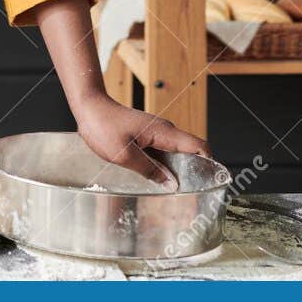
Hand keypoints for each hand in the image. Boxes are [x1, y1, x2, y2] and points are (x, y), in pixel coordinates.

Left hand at [73, 92, 210, 190]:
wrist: (89, 107)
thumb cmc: (103, 126)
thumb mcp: (124, 155)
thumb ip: (149, 170)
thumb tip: (172, 184)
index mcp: (163, 132)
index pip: (198, 146)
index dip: (210, 163)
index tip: (211, 181)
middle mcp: (164, 130)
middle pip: (189, 152)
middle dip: (192, 172)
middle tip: (190, 194)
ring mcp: (155, 132)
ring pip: (174, 154)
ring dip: (175, 170)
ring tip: (172, 190)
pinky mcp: (146, 135)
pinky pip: (161, 152)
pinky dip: (163, 165)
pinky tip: (156, 178)